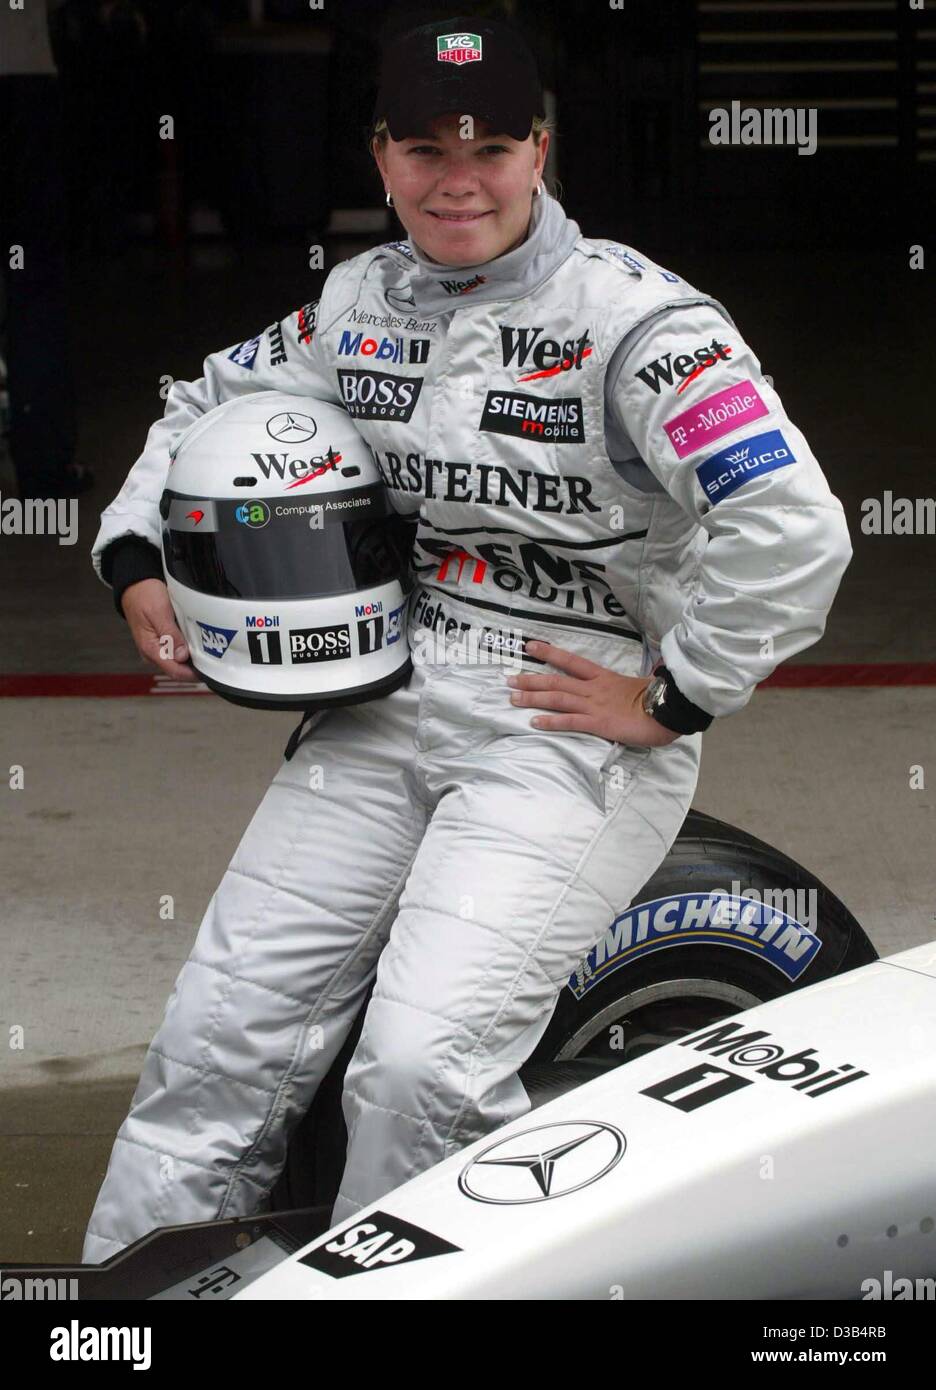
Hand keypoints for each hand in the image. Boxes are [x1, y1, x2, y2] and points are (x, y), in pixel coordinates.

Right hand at [121, 578, 199, 681]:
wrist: (135, 584)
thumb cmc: (143, 595)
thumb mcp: (159, 612)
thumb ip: (170, 635)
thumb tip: (181, 655)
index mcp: (150, 648)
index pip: (174, 671)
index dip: (193, 674)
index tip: (208, 670)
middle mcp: (153, 652)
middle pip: (178, 669)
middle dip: (195, 666)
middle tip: (213, 657)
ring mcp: (158, 647)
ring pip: (179, 660)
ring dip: (193, 656)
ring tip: (207, 648)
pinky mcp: (162, 641)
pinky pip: (178, 650)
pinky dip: (188, 647)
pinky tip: (197, 641)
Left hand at [506, 640, 681, 746]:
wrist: (669, 711)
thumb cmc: (657, 700)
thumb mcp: (636, 686)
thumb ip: (622, 685)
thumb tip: (622, 683)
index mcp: (603, 677)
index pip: (571, 661)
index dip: (550, 652)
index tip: (531, 646)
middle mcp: (594, 688)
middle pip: (556, 680)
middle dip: (531, 680)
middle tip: (508, 680)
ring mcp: (595, 705)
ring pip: (558, 698)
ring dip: (533, 698)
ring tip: (513, 699)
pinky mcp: (598, 723)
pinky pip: (570, 722)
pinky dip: (551, 722)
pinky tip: (535, 723)